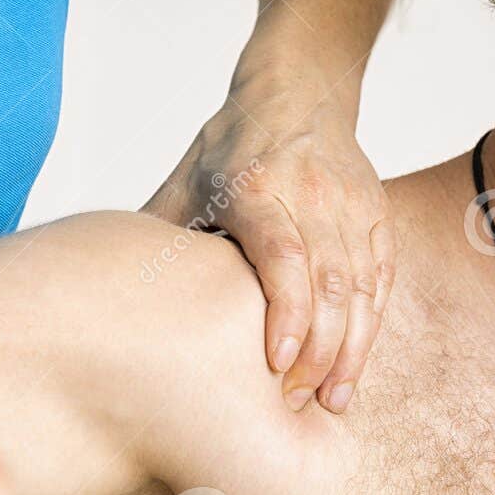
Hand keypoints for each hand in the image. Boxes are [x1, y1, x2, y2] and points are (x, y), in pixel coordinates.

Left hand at [146, 86, 396, 414]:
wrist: (298, 92)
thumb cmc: (230, 147)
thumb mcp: (183, 183)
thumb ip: (160, 242)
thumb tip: (113, 309)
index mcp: (259, 185)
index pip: (283, 256)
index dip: (287, 313)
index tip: (278, 364)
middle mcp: (313, 193)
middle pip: (330, 282)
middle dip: (320, 351)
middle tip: (296, 403)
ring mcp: (352, 204)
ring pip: (363, 287)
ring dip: (352, 350)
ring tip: (333, 400)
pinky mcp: (377, 215)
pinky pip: (381, 279)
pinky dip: (371, 325)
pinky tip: (352, 364)